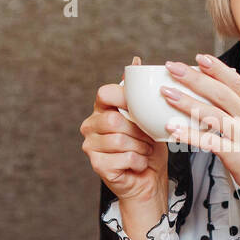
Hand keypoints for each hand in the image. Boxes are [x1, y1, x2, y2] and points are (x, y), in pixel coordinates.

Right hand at [80, 55, 168, 204]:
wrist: (149, 179)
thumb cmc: (148, 147)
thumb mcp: (148, 116)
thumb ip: (139, 92)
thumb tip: (136, 61)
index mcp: (101, 109)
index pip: (105, 93)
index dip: (124, 99)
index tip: (140, 110)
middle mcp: (91, 125)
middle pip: (113, 119)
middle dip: (138, 131)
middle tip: (147, 138)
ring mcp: (91, 146)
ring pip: (119, 139)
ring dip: (140, 147)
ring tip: (144, 151)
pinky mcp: (97, 164)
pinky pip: (124, 157)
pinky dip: (139, 161)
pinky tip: (139, 163)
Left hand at [159, 53, 239, 213]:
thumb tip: (230, 73)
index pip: (235, 81)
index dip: (216, 68)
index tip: (198, 57)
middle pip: (220, 93)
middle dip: (194, 78)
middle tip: (173, 67)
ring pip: (212, 114)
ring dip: (187, 103)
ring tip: (167, 94)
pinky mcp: (236, 155)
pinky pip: (208, 142)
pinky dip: (189, 134)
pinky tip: (173, 129)